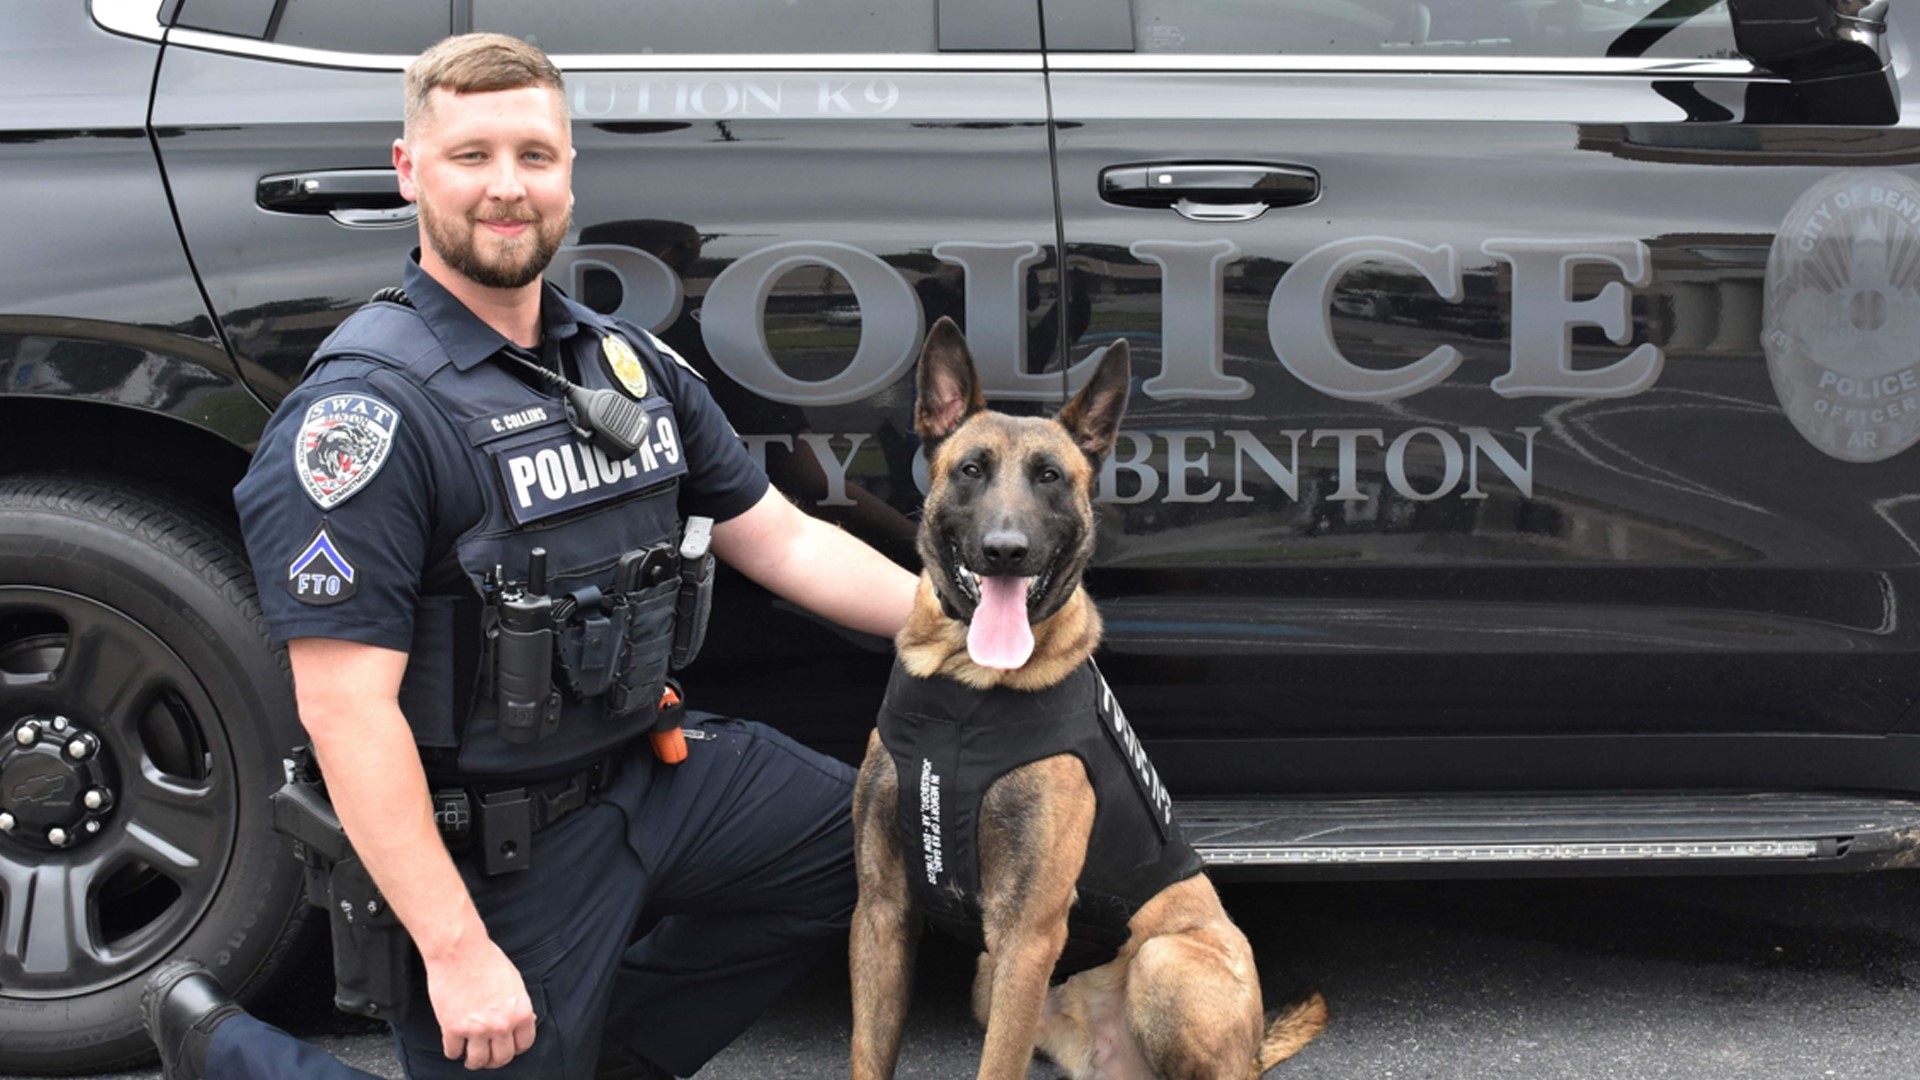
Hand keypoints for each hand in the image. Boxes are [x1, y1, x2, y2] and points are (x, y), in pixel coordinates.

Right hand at [424, 936, 536, 1069]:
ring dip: (474, 1062)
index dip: (515, 1048)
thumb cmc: (487, 959)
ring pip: (477, 1061)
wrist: (460, 950)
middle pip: (501, 1058)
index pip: (524, 1044)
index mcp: (521, 1013)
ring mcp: (477, 1029)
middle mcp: (501, 1025)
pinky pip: (453, 1052)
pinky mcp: (452, 1028)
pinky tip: (454, 1046)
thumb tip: (526, 1021)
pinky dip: (453, 1051)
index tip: (507, 1048)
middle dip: (495, 1060)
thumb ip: (519, 1005)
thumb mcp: (515, 982)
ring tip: (470, 1058)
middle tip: (488, 1057)